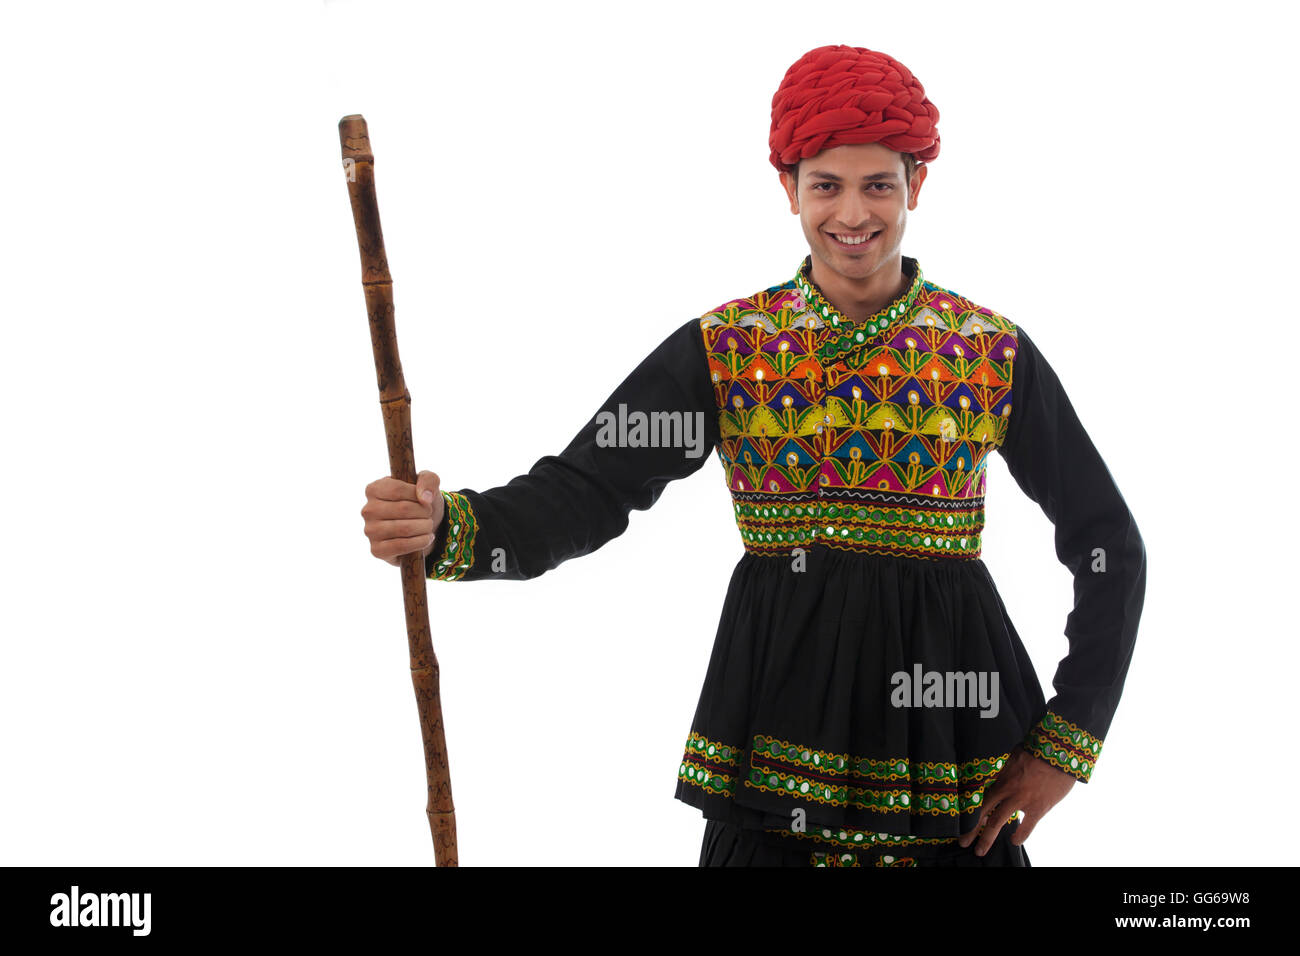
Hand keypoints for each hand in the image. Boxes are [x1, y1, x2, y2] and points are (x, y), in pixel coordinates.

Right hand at [361, 469, 443, 565]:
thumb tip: (424, 497)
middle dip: (424, 513)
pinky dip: (420, 542)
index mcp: (374, 489)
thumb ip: (429, 480)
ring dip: (424, 527)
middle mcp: (368, 510)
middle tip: (429, 515)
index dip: (418, 495)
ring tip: (428, 526)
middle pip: (403, 509)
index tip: (426, 500)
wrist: (422, 528)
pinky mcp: (376, 550)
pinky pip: (401, 546)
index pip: (397, 489)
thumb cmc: (420, 502)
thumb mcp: (428, 484)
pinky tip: (426, 538)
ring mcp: (370, 531)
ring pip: (404, 528)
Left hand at [957, 744, 1074, 855]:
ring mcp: (1020, 800)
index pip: (978, 796)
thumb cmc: (1036, 751)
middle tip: (963, 842)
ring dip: (986, 838)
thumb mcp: (1013, 757)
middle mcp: (1006, 790)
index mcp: (999, 777)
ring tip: (979, 850)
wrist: (1059, 752)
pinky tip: (1014, 841)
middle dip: (971, 829)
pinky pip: (1026, 827)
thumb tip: (996, 777)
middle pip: (982, 811)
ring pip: (997, 822)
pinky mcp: (1038, 808)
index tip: (960, 820)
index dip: (968, 809)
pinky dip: (1019, 836)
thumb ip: (1003, 771)